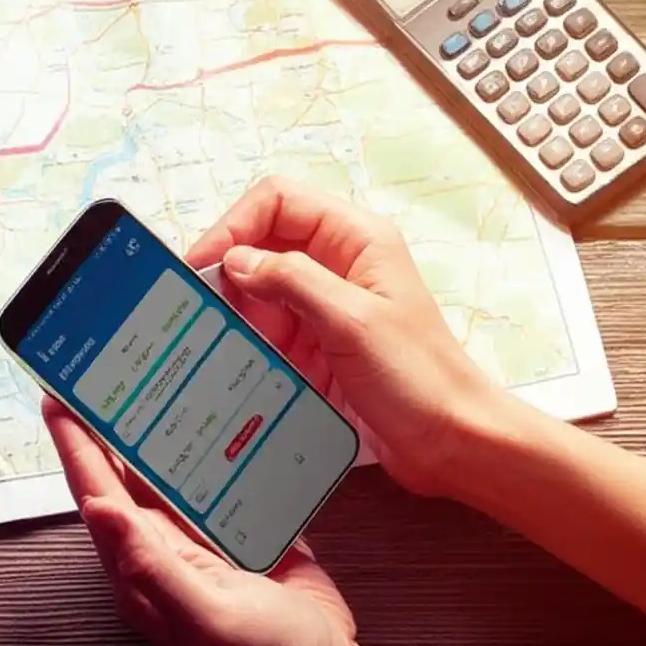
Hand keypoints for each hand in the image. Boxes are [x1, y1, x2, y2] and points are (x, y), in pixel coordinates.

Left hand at [43, 398, 389, 645]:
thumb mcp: (207, 614)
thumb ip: (152, 564)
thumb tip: (99, 509)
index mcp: (142, 567)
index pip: (97, 492)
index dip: (74, 444)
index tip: (57, 395)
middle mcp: (164, 546)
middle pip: (125, 473)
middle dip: (107, 424)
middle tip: (99, 370)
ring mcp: (202, 535)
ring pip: (169, 469)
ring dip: (158, 425)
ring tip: (149, 376)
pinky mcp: (240, 525)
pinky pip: (217, 475)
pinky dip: (211, 443)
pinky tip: (214, 410)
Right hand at [186, 177, 501, 497]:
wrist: (451, 443)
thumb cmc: (419, 377)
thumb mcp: (352, 320)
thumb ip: (291, 280)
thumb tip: (235, 260)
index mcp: (356, 239)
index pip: (278, 203)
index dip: (235, 225)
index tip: (202, 264)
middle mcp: (338, 265)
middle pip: (262, 246)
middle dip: (227, 274)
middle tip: (194, 309)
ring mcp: (325, 309)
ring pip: (259, 294)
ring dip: (234, 315)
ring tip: (208, 343)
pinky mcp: (316, 348)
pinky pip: (267, 335)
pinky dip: (246, 346)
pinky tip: (230, 366)